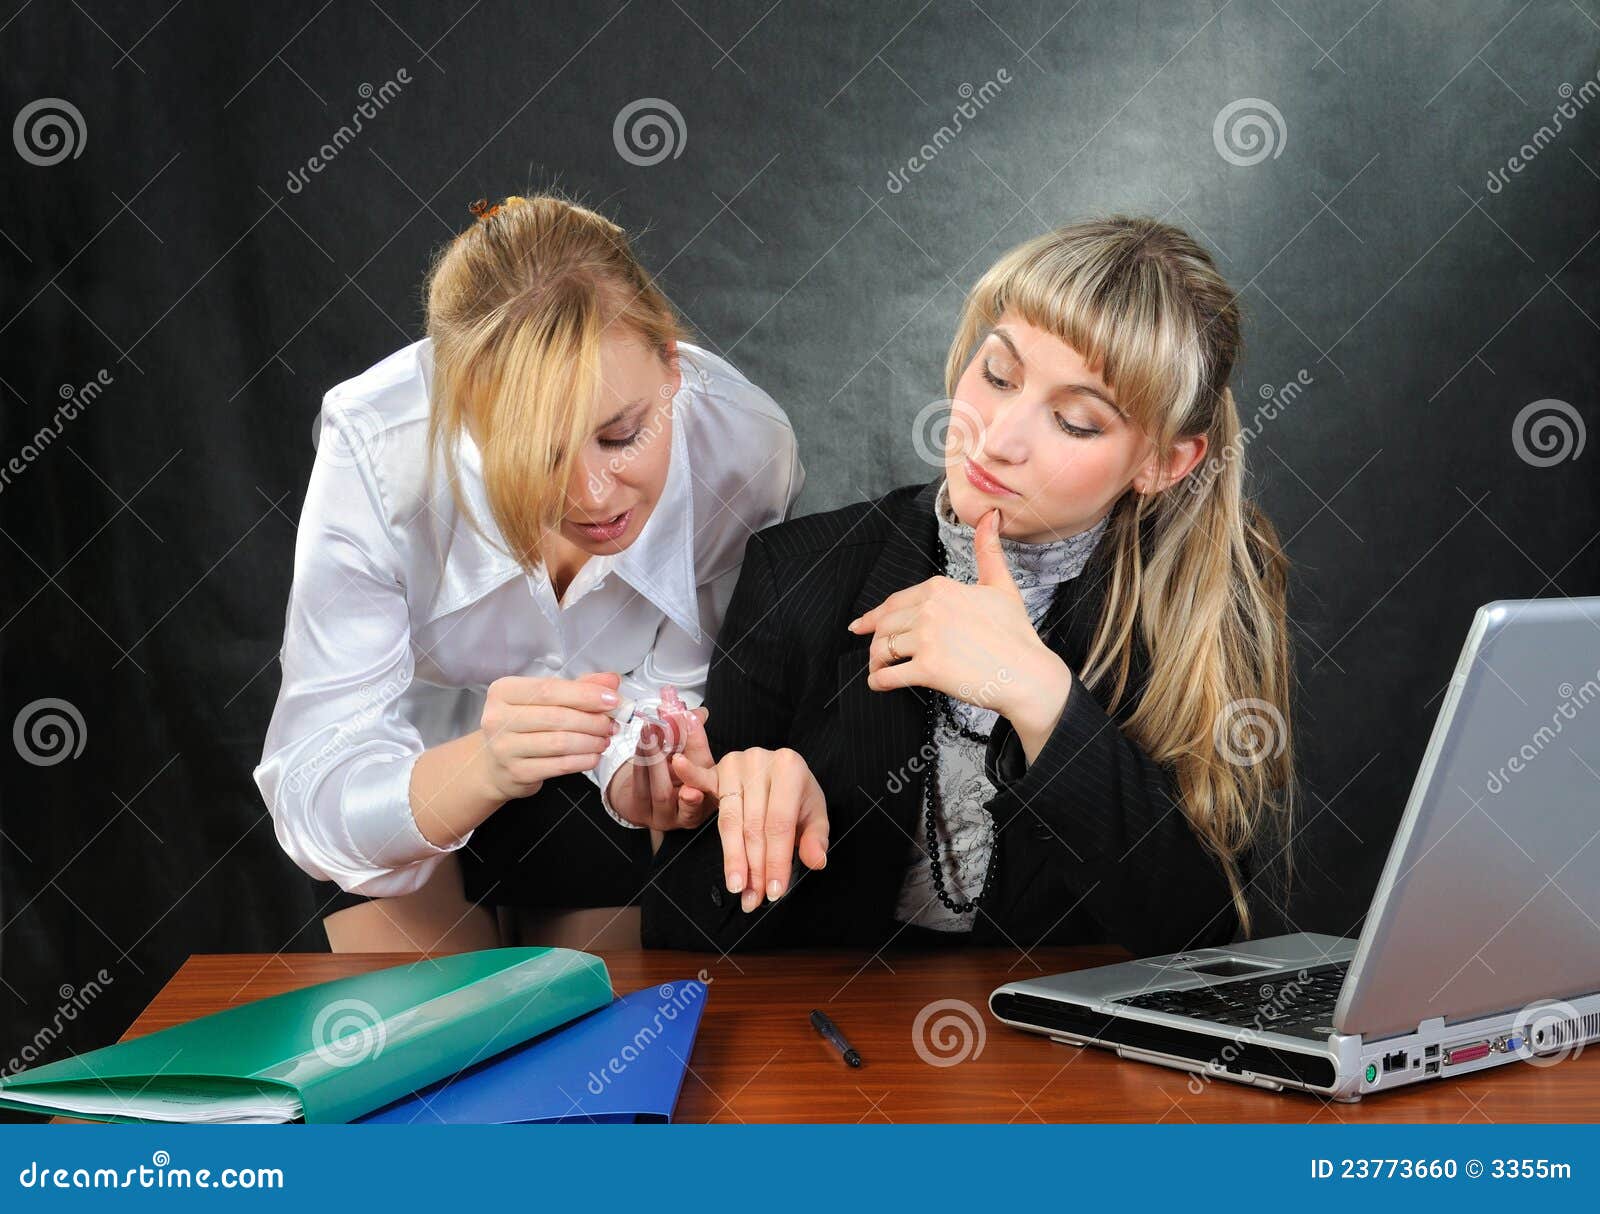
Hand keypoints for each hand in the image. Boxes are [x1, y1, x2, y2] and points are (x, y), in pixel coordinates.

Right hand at [476, 671, 620, 802]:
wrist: (495, 765)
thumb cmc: (523, 726)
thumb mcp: (545, 701)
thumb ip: (578, 687)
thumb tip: (611, 680)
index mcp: (503, 691)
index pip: (549, 689)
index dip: (585, 694)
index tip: (612, 700)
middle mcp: (498, 718)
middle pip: (557, 716)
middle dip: (592, 720)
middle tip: (611, 724)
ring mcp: (504, 748)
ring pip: (560, 742)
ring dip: (591, 741)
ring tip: (604, 739)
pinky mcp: (516, 772)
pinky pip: (559, 765)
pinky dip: (582, 760)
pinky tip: (594, 756)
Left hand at [606, 705, 715, 829]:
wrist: (642, 798)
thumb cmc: (670, 775)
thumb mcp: (687, 755)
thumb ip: (692, 734)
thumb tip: (699, 712)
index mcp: (709, 794)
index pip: (709, 771)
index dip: (699, 744)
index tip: (690, 719)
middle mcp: (693, 812)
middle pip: (692, 787)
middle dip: (684, 757)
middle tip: (673, 728)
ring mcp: (666, 816)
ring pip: (662, 791)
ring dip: (656, 757)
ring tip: (651, 730)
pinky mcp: (642, 814)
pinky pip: (641, 787)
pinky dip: (641, 760)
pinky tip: (642, 740)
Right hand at [670, 746, 828, 911]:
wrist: (782, 770)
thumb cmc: (797, 795)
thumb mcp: (814, 814)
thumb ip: (815, 838)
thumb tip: (816, 861)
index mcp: (789, 768)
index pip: (779, 824)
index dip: (775, 861)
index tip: (774, 891)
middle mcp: (759, 761)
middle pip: (752, 826)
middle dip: (753, 868)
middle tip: (752, 899)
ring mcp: (735, 763)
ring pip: (729, 820)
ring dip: (732, 857)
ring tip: (736, 886)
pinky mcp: (716, 769)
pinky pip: (701, 778)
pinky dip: (690, 776)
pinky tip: (679, 767)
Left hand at [847, 507, 1073, 752]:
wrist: (1028, 673)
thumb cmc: (1015, 632)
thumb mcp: (1001, 584)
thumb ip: (988, 550)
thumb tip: (989, 516)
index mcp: (940, 588)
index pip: (895, 602)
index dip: (876, 616)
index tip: (863, 625)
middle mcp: (930, 609)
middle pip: (885, 625)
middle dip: (875, 641)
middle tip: (874, 653)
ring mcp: (927, 639)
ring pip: (882, 649)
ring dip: (876, 662)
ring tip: (878, 669)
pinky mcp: (928, 668)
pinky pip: (888, 675)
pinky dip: (877, 681)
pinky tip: (878, 683)